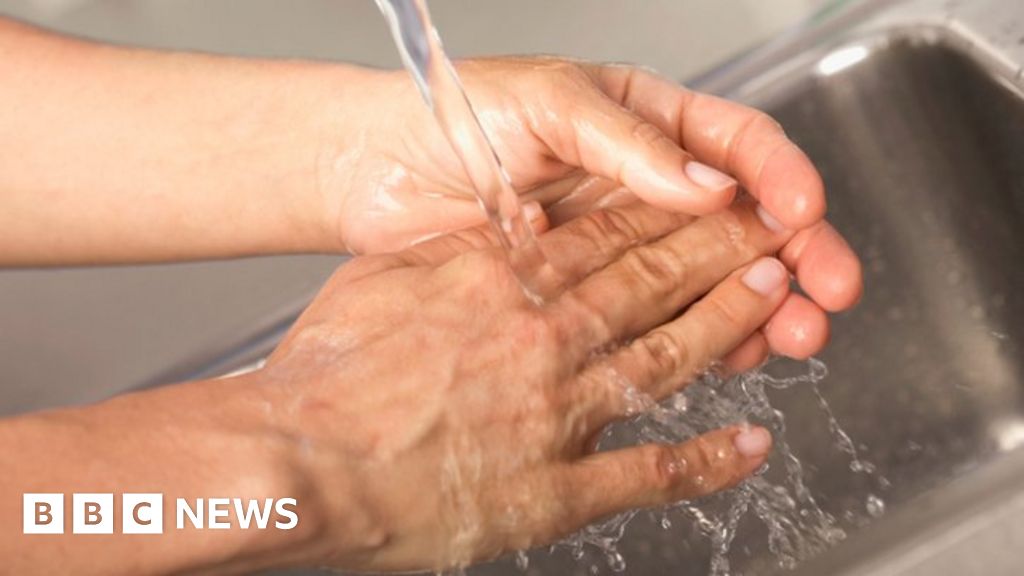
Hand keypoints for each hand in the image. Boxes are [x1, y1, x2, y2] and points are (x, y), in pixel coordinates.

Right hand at [255, 197, 802, 571]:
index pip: (608, 236)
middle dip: (718, 251)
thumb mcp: (383, 277)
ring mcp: (556, 415)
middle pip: (651, 283)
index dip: (670, 213)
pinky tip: (749, 444)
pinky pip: (646, 472)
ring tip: (774, 299)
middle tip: (770, 230)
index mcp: (501, 282)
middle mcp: (543, 339)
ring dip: (727, 325)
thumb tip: (504, 226)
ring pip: (666, 360)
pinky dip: (705, 461)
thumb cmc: (324, 373)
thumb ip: (455, 249)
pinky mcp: (552, 491)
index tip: (710, 198)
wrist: (296, 459)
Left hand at [320, 57, 861, 361]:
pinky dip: (700, 337)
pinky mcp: (591, 293)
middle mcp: (646, 183)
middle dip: (795, 256)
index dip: (781, 177)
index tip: (804, 213)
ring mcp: (622, 241)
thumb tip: (710, 184)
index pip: (738, 144)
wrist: (378, 171)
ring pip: (713, 274)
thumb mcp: (549, 105)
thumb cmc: (455, 116)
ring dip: (759, 304)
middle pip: (745, 220)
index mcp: (646, 123)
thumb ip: (627, 143)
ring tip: (790, 336)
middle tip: (825, 294)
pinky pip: (661, 318)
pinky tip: (728, 354)